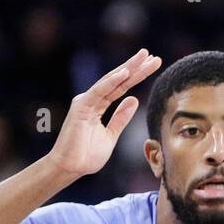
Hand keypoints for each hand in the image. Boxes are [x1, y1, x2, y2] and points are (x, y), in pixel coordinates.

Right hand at [48, 49, 161, 178]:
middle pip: (118, 80)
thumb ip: (120, 117)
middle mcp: (93, 99)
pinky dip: (112, 81)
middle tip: (152, 56)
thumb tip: (133, 99)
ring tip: (144, 56)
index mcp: (99, 105)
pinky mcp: (81, 106)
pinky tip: (125, 72)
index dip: (137, 76)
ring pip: (111, 81)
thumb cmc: (87, 155)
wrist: (70, 168)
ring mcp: (86, 101)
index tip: (152, 66)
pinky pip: (99, 91)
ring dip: (128, 68)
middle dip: (136, 67)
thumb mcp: (111, 135)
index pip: (122, 88)